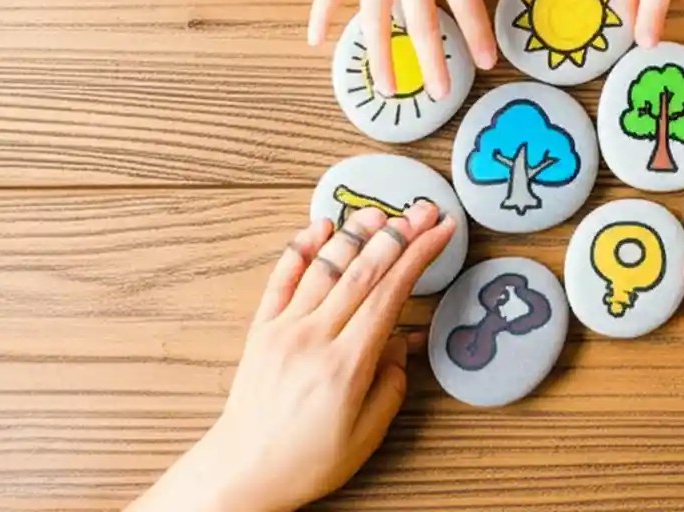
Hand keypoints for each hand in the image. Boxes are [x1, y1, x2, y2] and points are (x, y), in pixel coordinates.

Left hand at [129, 203, 455, 511]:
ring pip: (325, 267)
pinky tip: (320, 227)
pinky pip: (282, 278)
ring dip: (355, 233)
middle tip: (423, 211)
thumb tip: (401, 343)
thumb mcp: (366, 435)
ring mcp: (284, 329)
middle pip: (363, 271)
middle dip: (398, 234)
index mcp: (346, 365)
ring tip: (381, 212)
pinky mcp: (262, 329)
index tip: (440, 233)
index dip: (419, 256)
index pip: (391, 293)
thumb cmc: (304, 461)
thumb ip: (391, 383)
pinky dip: (302, 248)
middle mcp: (314, 338)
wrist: (243, 472)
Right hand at [306, 0, 504, 98]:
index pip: (465, 2)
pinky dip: (320, 16)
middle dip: (432, 61)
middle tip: (440, 94)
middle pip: (421, 21)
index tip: (488, 63)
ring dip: (382, 57)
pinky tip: (316, 43)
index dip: (478, 35)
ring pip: (376, 18)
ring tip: (389, 90)